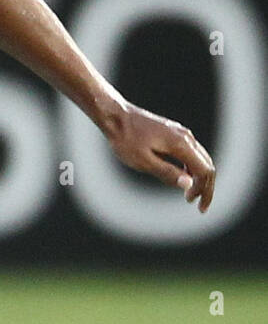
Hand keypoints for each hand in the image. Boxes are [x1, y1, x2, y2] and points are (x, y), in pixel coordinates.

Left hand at [101, 102, 215, 211]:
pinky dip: (191, 167)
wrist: (115, 116)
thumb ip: (166, 173)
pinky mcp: (174, 133)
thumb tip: (189, 185)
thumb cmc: (125, 139)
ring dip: (199, 177)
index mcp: (181, 144)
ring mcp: (181, 133)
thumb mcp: (143, 161)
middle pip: (207, 165)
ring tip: (189, 195)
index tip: (199, 207)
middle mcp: (186, 137)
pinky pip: (191, 152)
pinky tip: (182, 177)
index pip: (205, 171)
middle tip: (198, 205)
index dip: (205, 191)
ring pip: (200, 158)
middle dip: (205, 187)